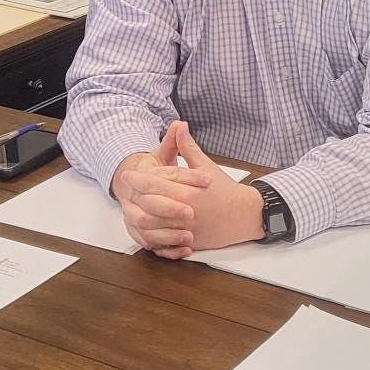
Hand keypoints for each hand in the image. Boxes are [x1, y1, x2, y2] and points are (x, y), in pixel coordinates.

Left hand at [127, 123, 263, 258]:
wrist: (244, 215)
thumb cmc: (225, 190)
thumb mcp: (206, 166)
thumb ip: (188, 147)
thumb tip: (179, 126)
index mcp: (187, 192)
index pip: (154, 185)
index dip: (137, 179)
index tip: (127, 174)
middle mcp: (185, 213)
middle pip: (148, 206)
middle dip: (133, 197)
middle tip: (124, 190)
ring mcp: (186, 230)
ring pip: (152, 227)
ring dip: (137, 217)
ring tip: (129, 208)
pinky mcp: (188, 243)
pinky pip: (163, 242)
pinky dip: (150, 235)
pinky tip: (142, 227)